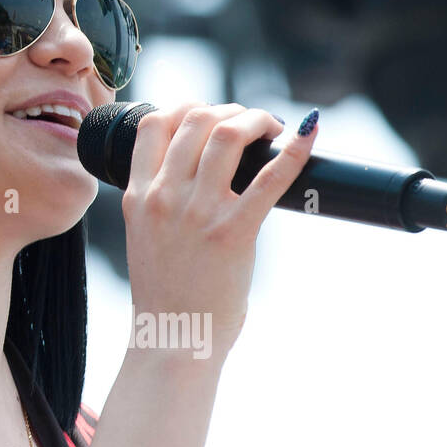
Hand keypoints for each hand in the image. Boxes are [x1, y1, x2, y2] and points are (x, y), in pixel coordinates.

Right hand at [120, 103, 317, 358]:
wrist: (172, 340)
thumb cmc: (165, 294)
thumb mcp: (144, 236)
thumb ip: (159, 202)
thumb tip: (197, 174)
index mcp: (137, 196)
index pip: (153, 124)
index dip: (185, 106)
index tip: (209, 113)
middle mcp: (163, 196)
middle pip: (195, 119)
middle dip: (229, 110)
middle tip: (252, 126)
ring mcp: (197, 213)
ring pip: (227, 134)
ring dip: (257, 119)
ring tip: (274, 130)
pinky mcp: (233, 233)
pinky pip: (269, 179)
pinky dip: (295, 151)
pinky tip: (309, 134)